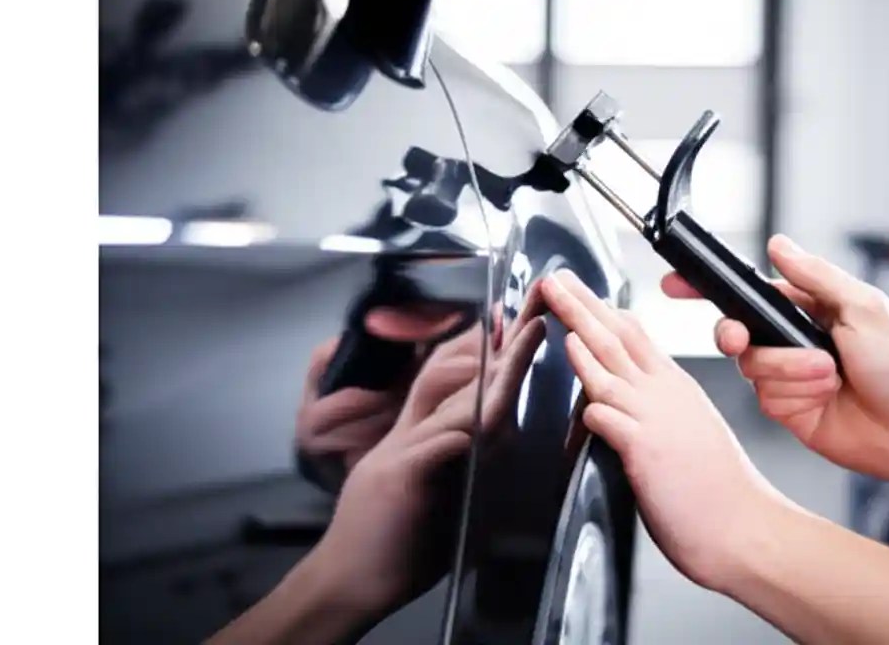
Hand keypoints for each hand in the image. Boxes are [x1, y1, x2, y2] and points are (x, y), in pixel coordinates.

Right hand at [304, 311, 546, 628]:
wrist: (349, 578)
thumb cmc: (394, 537)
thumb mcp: (431, 487)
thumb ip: (456, 457)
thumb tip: (492, 436)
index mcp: (425, 436)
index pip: (464, 384)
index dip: (496, 353)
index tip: (528, 325)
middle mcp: (414, 434)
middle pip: (461, 377)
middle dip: (505, 345)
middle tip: (538, 311)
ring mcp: (404, 453)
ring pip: (456, 403)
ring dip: (495, 372)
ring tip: (529, 340)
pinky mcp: (398, 480)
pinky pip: (433, 449)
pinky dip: (457, 434)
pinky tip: (485, 415)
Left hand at [540, 271, 791, 592]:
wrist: (745, 529)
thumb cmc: (717, 491)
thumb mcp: (688, 430)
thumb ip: (657, 409)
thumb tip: (627, 402)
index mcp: (674, 389)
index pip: (633, 335)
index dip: (602, 309)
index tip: (578, 290)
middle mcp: (664, 396)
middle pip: (616, 338)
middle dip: (582, 305)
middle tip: (555, 279)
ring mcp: (655, 421)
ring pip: (609, 368)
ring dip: (579, 337)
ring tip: (555, 309)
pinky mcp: (646, 452)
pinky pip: (610, 418)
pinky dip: (592, 399)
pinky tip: (576, 383)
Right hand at [662, 234, 888, 484]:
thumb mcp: (862, 306)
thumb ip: (814, 276)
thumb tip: (778, 244)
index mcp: (808, 309)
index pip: (748, 292)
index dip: (708, 288)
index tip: (677, 285)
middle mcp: (792, 342)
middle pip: (736, 329)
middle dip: (736, 334)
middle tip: (742, 339)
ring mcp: (788, 377)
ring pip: (752, 366)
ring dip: (790, 369)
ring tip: (830, 375)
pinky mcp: (788, 410)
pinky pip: (765, 397)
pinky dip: (795, 394)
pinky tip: (825, 397)